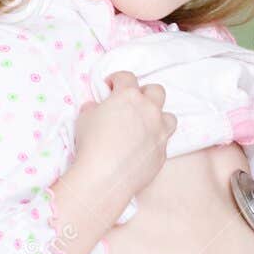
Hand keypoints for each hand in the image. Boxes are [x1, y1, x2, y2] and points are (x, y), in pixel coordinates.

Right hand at [73, 69, 175, 201]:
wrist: (105, 177)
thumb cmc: (91, 144)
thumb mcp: (84, 119)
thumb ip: (93, 108)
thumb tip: (96, 108)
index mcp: (129, 97)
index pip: (127, 77)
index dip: (117, 79)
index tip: (110, 87)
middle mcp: (150, 111)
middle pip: (156, 91)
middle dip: (144, 94)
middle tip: (131, 104)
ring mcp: (160, 132)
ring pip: (169, 117)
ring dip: (158, 118)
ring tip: (143, 126)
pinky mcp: (163, 152)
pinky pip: (163, 142)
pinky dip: (153, 141)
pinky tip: (140, 149)